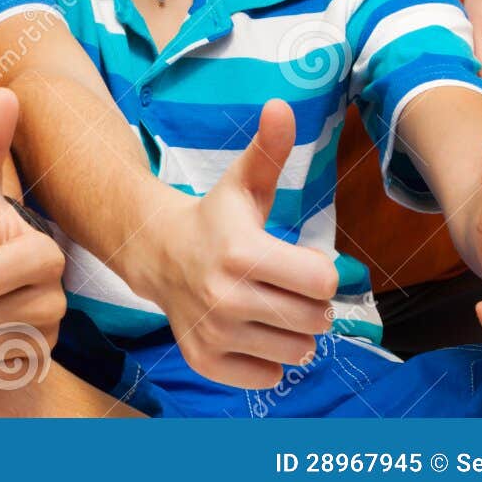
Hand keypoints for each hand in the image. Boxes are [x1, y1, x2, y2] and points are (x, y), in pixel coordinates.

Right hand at [144, 99, 338, 388]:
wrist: (157, 254)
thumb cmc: (215, 218)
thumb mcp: (244, 183)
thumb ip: (269, 149)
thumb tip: (281, 105)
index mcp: (241, 252)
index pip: (324, 281)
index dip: (318, 269)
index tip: (296, 259)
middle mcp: (225, 297)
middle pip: (316, 319)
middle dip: (309, 302)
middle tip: (282, 284)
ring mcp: (214, 333)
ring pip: (299, 351)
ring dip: (292, 331)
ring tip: (268, 306)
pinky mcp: (205, 360)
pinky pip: (271, 376)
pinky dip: (269, 358)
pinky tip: (249, 330)